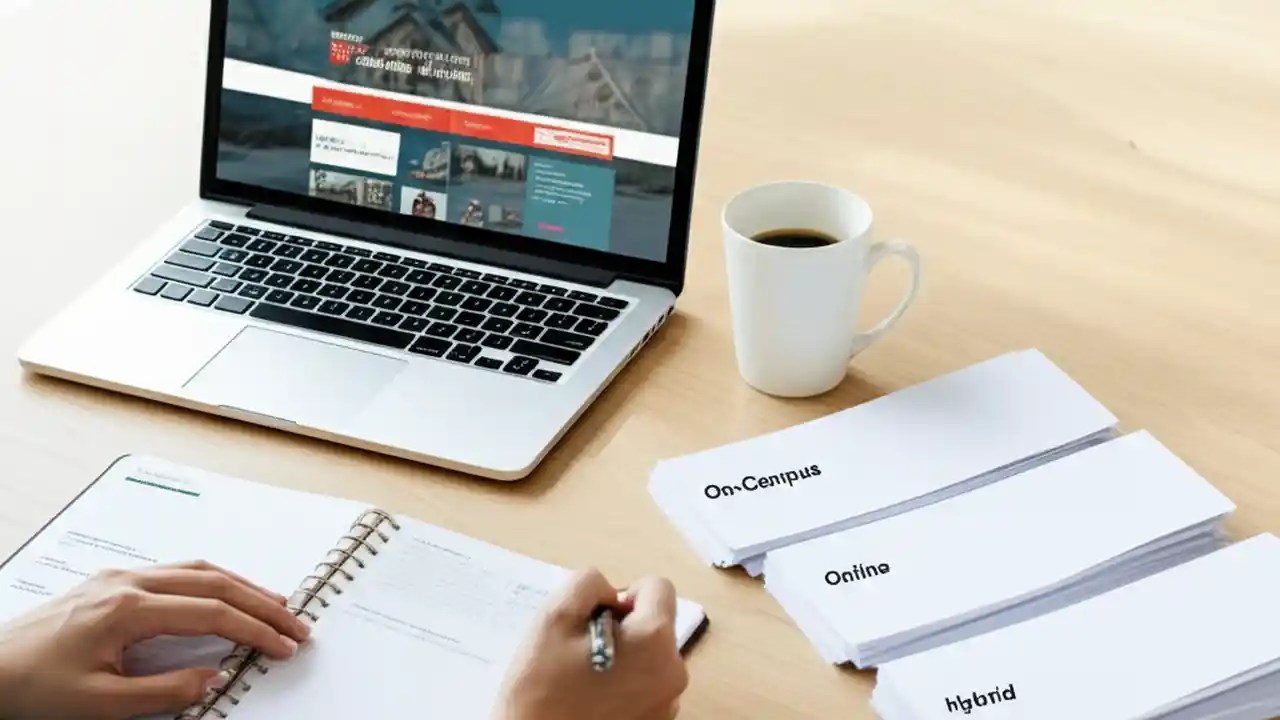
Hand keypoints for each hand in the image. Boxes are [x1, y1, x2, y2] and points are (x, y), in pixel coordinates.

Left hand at [0, 561, 309, 719]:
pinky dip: (211, 580)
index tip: (282, 646)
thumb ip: (163, 691)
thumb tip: (212, 677)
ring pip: (197, 569)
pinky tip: (223, 591)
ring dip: (241, 584)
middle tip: (295, 622)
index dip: (255, 630)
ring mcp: (118, 577)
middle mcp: (127, 582)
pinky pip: (175, 570)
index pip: (212, 613)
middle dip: (262, 602)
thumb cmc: (29, 687)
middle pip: (215, 582)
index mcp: (127, 608)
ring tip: (273, 602)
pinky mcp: (110, 582)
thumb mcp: (100, 705)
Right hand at [493, 569, 688, 719]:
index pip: (657, 587)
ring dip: (624, 658)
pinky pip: (645, 687)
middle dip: (623, 628)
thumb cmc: (541, 690)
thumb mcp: (553, 617)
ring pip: (649, 657)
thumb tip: (610, 592)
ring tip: (584, 679)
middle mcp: (674, 672)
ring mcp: (668, 704)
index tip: (596, 619)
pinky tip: (592, 700)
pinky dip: (624, 686)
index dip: (623, 594)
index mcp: (655, 640)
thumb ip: (587, 584)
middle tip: (582, 651)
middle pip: (655, 624)